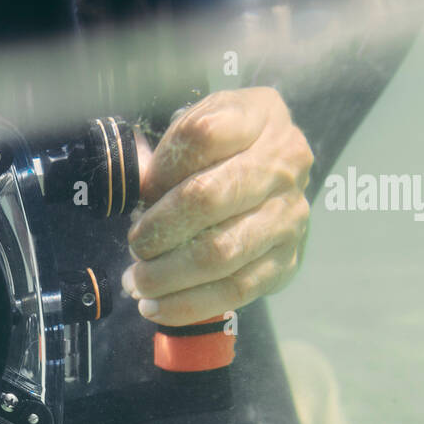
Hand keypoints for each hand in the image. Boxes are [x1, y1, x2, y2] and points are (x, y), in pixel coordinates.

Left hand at [122, 87, 312, 325]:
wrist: (279, 174)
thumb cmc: (225, 150)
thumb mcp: (199, 125)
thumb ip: (167, 152)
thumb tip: (138, 189)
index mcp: (260, 117)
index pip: (201, 135)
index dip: (161, 166)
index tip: (142, 189)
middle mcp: (284, 164)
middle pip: (208, 198)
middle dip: (158, 229)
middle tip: (135, 245)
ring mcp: (289, 215)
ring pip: (220, 253)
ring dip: (166, 275)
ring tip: (137, 282)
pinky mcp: (286, 260)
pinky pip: (234, 290)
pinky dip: (187, 304)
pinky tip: (156, 306)